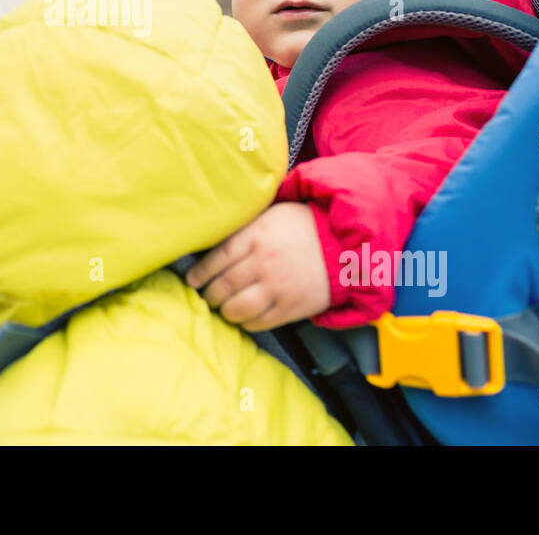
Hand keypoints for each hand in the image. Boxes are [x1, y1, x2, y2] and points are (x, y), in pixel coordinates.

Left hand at [184, 201, 330, 330]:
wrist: (345, 245)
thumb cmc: (304, 226)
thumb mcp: (272, 215)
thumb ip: (246, 229)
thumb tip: (215, 242)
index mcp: (257, 236)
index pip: (218, 257)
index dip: (201, 272)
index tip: (192, 280)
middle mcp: (264, 262)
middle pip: (224, 285)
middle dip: (210, 295)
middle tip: (207, 297)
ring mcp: (278, 287)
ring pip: (238, 308)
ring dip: (225, 311)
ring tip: (224, 308)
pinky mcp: (292, 307)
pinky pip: (260, 322)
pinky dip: (247, 323)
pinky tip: (244, 318)